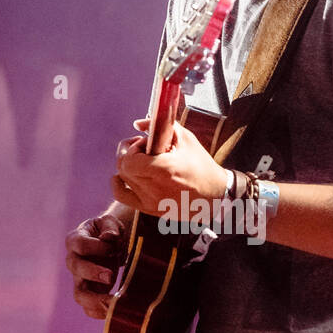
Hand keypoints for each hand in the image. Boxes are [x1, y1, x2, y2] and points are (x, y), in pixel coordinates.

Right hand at [66, 211, 128, 318]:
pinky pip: (88, 308)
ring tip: (113, 303)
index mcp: (75, 240)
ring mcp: (80, 280)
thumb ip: (110, 226)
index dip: (96, 247)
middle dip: (93, 273)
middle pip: (76, 269)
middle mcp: (74, 261)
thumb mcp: (110, 222)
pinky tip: (114, 312)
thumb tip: (109, 237)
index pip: (79, 244)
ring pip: (79, 294)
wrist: (111, 244)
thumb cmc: (108, 231)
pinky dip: (99, 312)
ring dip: (95, 300)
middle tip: (111, 276)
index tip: (113, 247)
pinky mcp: (90, 293)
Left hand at [112, 118, 228, 217]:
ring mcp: (150, 201)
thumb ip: (161, 126)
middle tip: (142, 148)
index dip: (134, 148)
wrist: (214, 195)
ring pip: (122, 179)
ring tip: (141, 161)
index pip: (130, 159)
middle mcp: (155, 188)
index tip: (146, 143)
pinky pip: (121, 196)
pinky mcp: (149, 208)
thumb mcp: (186, 139)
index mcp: (164, 169)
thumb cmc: (201, 166)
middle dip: (130, 153)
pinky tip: (126, 176)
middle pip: (123, 167)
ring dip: (128, 166)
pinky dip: (118, 184)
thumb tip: (138, 123)